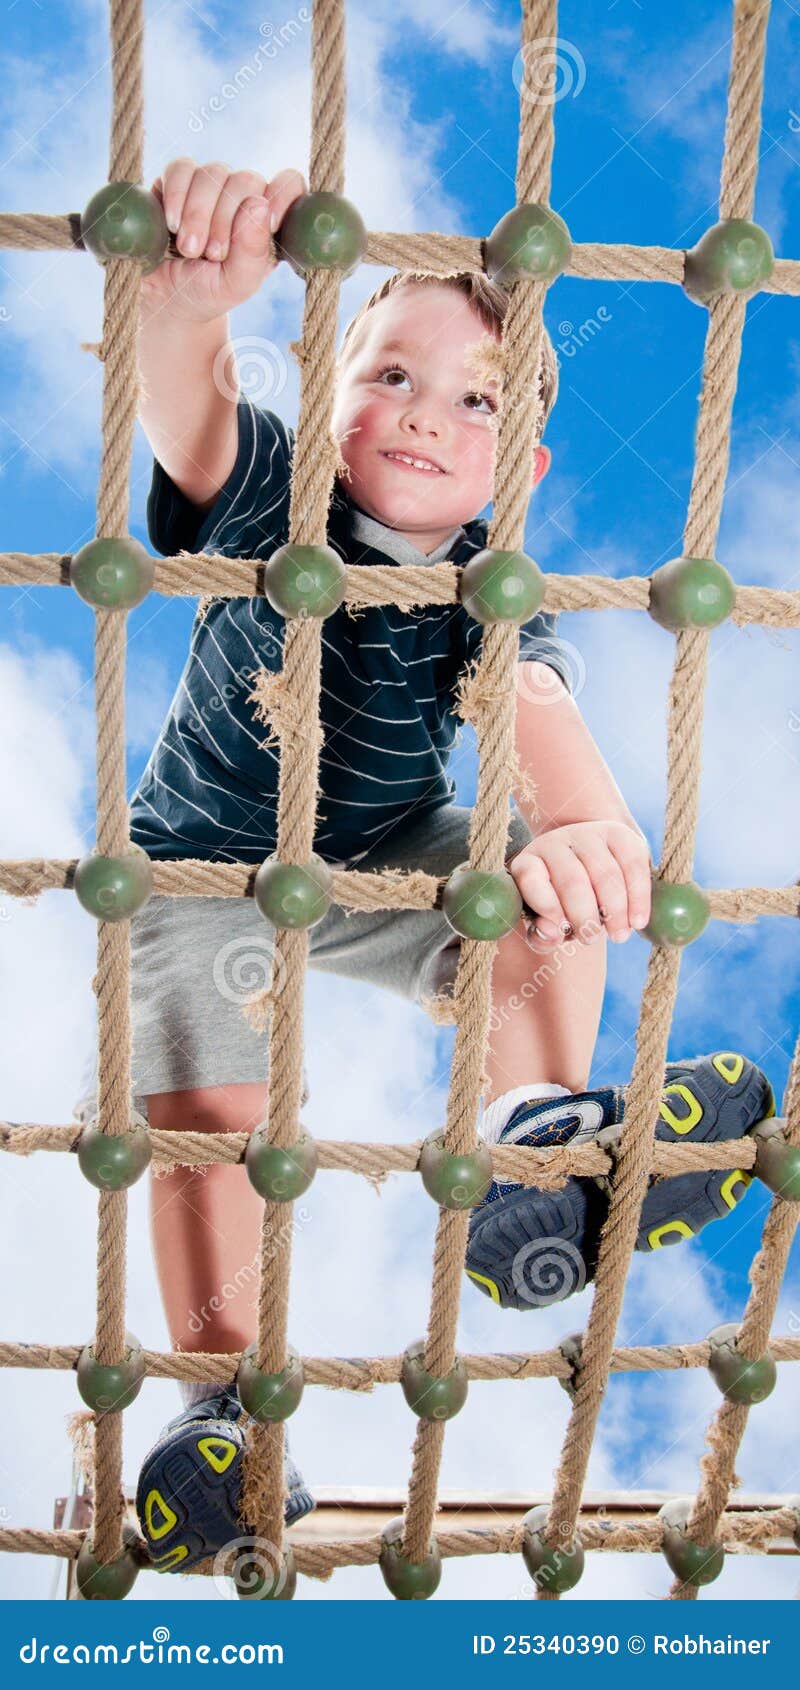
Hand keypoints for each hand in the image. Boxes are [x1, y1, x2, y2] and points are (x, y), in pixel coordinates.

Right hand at [140, 158, 306, 324]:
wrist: (163, 296)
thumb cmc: (207, 292)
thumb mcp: (235, 284)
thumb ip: (252, 250)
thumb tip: (259, 203)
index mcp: (268, 222)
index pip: (289, 185)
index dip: (284, 196)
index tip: (271, 224)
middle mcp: (243, 198)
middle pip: (247, 180)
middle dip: (225, 219)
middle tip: (212, 255)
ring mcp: (213, 184)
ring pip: (214, 173)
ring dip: (198, 214)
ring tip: (189, 248)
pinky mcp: (180, 178)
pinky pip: (182, 168)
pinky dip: (176, 195)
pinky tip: (172, 224)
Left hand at [508, 820, 652, 949]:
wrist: (588, 873)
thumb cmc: (563, 907)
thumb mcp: (547, 922)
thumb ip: (542, 935)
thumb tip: (551, 933)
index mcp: (529, 863)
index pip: (531, 878)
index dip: (547, 907)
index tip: (561, 933)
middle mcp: (554, 842)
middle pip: (572, 880)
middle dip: (584, 916)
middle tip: (591, 939)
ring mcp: (587, 834)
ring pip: (605, 873)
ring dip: (615, 910)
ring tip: (618, 936)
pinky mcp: (618, 833)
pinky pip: (633, 865)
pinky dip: (638, 897)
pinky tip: (638, 921)